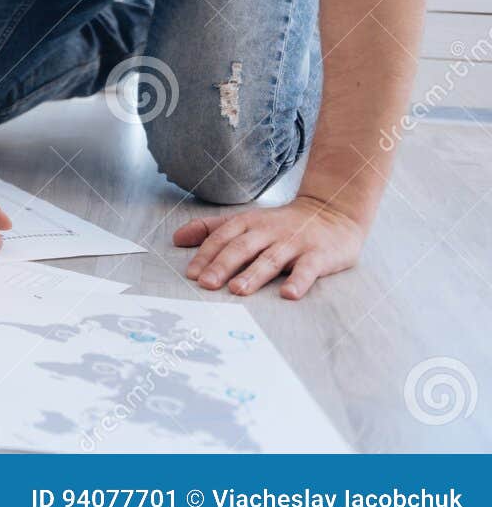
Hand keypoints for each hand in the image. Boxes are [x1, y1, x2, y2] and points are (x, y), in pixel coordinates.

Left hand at [172, 194, 366, 299]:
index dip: (206, 255)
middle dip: (222, 265)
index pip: (222, 238)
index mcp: (249, 223)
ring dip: (253, 275)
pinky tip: (289, 294)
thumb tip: (176, 238)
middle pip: (242, 247)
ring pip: (271, 259)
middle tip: (206, 284)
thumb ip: (211, 228)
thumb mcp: (245, 221)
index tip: (191, 274)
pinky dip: (299, 281)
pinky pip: (308, 269)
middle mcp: (269, 231)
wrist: (331, 212)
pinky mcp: (319, 255)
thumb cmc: (281, 224)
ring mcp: (294, 242)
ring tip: (237, 290)